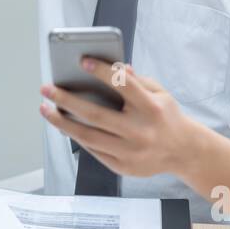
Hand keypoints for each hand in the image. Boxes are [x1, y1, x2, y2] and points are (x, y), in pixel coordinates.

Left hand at [39, 58, 205, 178]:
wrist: (184, 152)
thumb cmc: (166, 116)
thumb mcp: (160, 93)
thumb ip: (137, 80)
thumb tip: (115, 68)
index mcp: (152, 108)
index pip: (124, 86)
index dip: (102, 72)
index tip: (81, 61)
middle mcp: (140, 131)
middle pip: (96, 114)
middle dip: (66, 100)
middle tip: (46, 89)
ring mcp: (131, 152)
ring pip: (88, 136)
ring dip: (62, 122)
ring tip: (46, 109)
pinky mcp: (124, 167)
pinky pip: (94, 151)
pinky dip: (77, 137)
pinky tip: (63, 126)